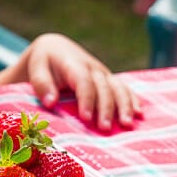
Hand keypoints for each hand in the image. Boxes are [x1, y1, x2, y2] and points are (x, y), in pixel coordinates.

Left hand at [10, 34, 141, 129]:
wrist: (56, 48)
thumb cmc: (44, 62)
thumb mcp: (36, 68)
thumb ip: (41, 83)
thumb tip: (50, 102)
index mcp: (73, 64)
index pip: (83, 81)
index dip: (86, 99)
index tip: (86, 118)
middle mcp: (92, 68)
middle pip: (103, 87)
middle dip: (106, 108)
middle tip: (104, 128)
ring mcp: (103, 73)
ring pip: (118, 87)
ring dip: (125, 106)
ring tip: (127, 124)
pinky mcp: (109, 79)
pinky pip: (124, 88)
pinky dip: (133, 100)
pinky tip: (140, 114)